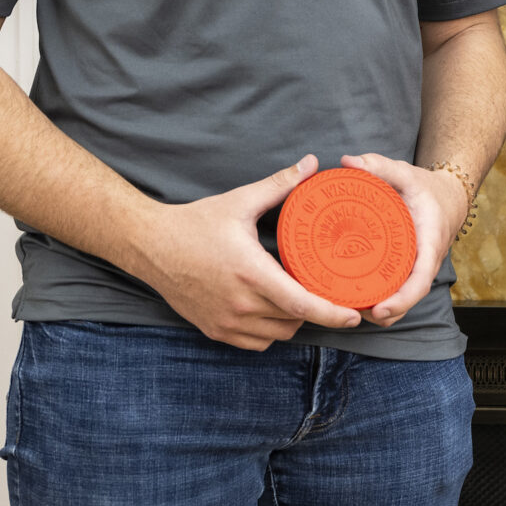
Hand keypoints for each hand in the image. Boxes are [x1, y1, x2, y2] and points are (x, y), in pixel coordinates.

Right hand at [126, 155, 362, 350]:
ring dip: (292, 321)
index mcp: (251, 273)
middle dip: (313, 310)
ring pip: (277, 334)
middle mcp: (241, 304)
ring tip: (296, 297)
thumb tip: (312, 162)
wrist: (151, 246)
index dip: (332, 313)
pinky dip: (269, 331)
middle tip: (323, 291)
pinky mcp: (215, 330)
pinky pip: (255, 343)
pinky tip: (271, 310)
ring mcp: (226, 322)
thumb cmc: (195, 223)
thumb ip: (280, 184)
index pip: (302, 305)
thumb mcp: (240, 201)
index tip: (354, 314)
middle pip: (295, 321)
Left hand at [340, 153, 469, 327]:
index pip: (420, 280)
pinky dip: (383, 301)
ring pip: (404, 301)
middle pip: (409, 300)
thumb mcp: (406, 172)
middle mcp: (426, 262)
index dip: (401, 299)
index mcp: (428, 242)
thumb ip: (378, 165)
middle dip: (383, 313)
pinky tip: (357, 300)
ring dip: (382, 312)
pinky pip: (400, 292)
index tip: (379, 310)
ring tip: (349, 310)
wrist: (451, 196)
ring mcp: (419, 269)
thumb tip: (347, 162)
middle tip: (350, 313)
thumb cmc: (427, 187)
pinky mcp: (411, 270)